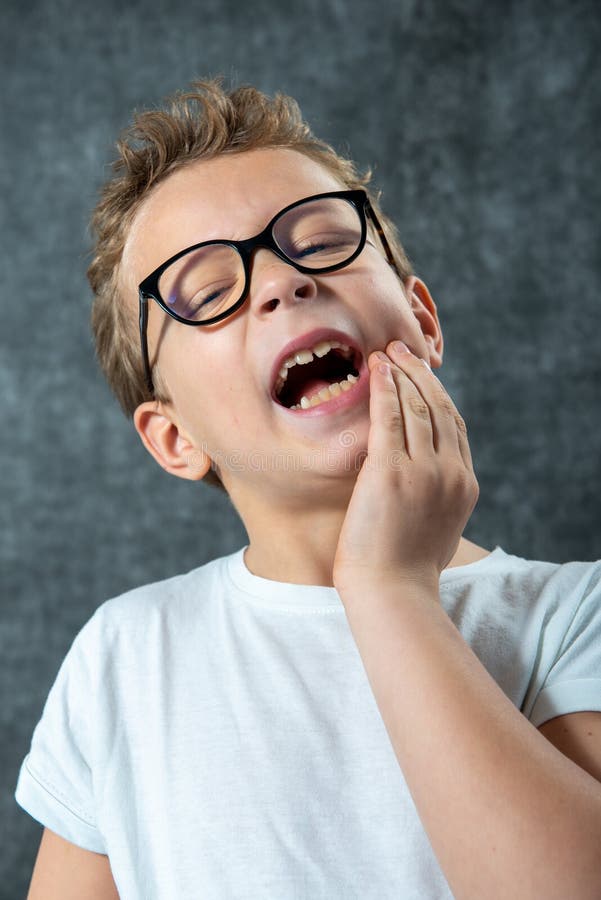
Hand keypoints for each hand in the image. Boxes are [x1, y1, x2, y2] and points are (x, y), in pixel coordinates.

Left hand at [333, 341, 478, 590]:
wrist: (393, 592)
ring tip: (387, 352)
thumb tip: (426, 485)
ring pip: (416, 407)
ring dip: (401, 373)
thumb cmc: (406, 569)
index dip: (438, 395)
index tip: (422, 376)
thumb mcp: (437, 529)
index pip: (455, 426)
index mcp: (465, 484)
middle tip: (403, 349)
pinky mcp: (391, 472)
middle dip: (420, 374)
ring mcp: (423, 471)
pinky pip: (389, 418)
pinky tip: (376, 369)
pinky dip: (384, 388)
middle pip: (439, 409)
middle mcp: (450, 472)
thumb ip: (438, 499)